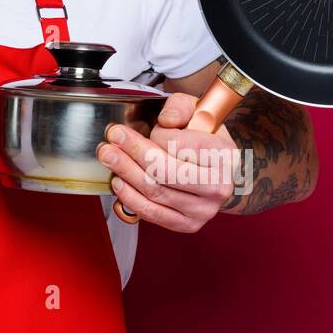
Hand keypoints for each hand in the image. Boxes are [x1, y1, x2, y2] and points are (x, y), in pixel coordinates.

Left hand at [94, 92, 239, 232]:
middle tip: (111, 139)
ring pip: (155, 192)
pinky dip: (130, 198)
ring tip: (108, 156)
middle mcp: (218, 187)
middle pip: (165, 172)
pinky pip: (153, 213)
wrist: (219, 172)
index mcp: (224, 157)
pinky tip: (118, 182)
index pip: (180, 146)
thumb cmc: (204, 139)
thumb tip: (166, 121)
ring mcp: (203, 210)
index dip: (157, 135)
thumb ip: (180, 107)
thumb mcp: (197, 111)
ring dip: (125, 173)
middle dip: (132, 153)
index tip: (144, 128)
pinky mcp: (187, 224)